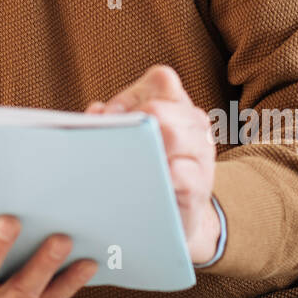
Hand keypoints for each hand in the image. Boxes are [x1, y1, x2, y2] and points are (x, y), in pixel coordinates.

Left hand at [86, 65, 219, 264]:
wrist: (170, 217)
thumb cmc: (144, 169)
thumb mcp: (131, 139)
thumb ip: (113, 120)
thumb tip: (96, 113)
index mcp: (178, 105)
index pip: (163, 80)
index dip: (131, 95)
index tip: (110, 117)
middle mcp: (195, 124)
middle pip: (162, 108)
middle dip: (131, 123)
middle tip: (112, 144)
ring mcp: (202, 154)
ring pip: (173, 134)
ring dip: (143, 146)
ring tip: (123, 162)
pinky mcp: (199, 186)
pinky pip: (180, 173)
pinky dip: (157, 175)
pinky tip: (140, 183)